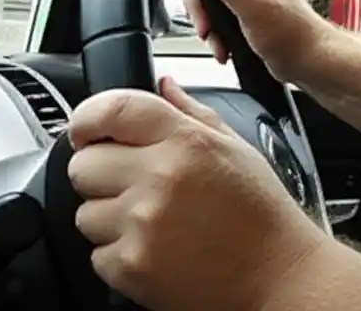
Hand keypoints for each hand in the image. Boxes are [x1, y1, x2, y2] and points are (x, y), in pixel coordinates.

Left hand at [67, 77, 329, 310]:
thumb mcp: (236, 149)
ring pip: (83, 212)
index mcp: (186, 141)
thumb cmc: (260, 213)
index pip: (111, 109)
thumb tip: (162, 85)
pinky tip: (156, 250)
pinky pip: (96, 254)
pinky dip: (118, 255)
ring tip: (153, 223)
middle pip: (83, 164)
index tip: (86, 131)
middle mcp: (161, 177)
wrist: (277, 275)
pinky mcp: (131, 266)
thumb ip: (191, 113)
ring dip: (108, 218)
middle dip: (100, 173)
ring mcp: (142, 224)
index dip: (87, 118)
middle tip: (134, 186)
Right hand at [168, 0, 328, 80]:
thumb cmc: (292, 33)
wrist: (309, 61)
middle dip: (200, 4)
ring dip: (209, 23)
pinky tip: (223, 47)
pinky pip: (221, 17)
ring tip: (217, 41)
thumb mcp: (253, 5)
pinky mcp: (249, 14)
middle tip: (205, 24)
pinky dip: (218, 33)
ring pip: (212, 0)